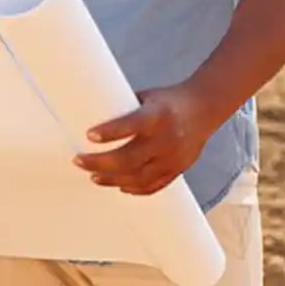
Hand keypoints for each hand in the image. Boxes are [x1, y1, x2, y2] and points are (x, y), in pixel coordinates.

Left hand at [73, 82, 219, 195]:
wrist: (205, 108)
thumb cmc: (168, 100)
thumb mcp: (146, 97)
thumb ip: (126, 111)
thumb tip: (93, 116)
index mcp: (158, 115)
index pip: (132, 124)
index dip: (110, 132)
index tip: (89, 135)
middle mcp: (167, 138)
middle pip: (130, 158)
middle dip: (101, 162)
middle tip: (79, 161)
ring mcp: (173, 158)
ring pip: (139, 177)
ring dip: (113, 179)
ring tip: (94, 176)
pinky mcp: (178, 170)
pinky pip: (154, 185)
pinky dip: (135, 188)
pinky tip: (119, 186)